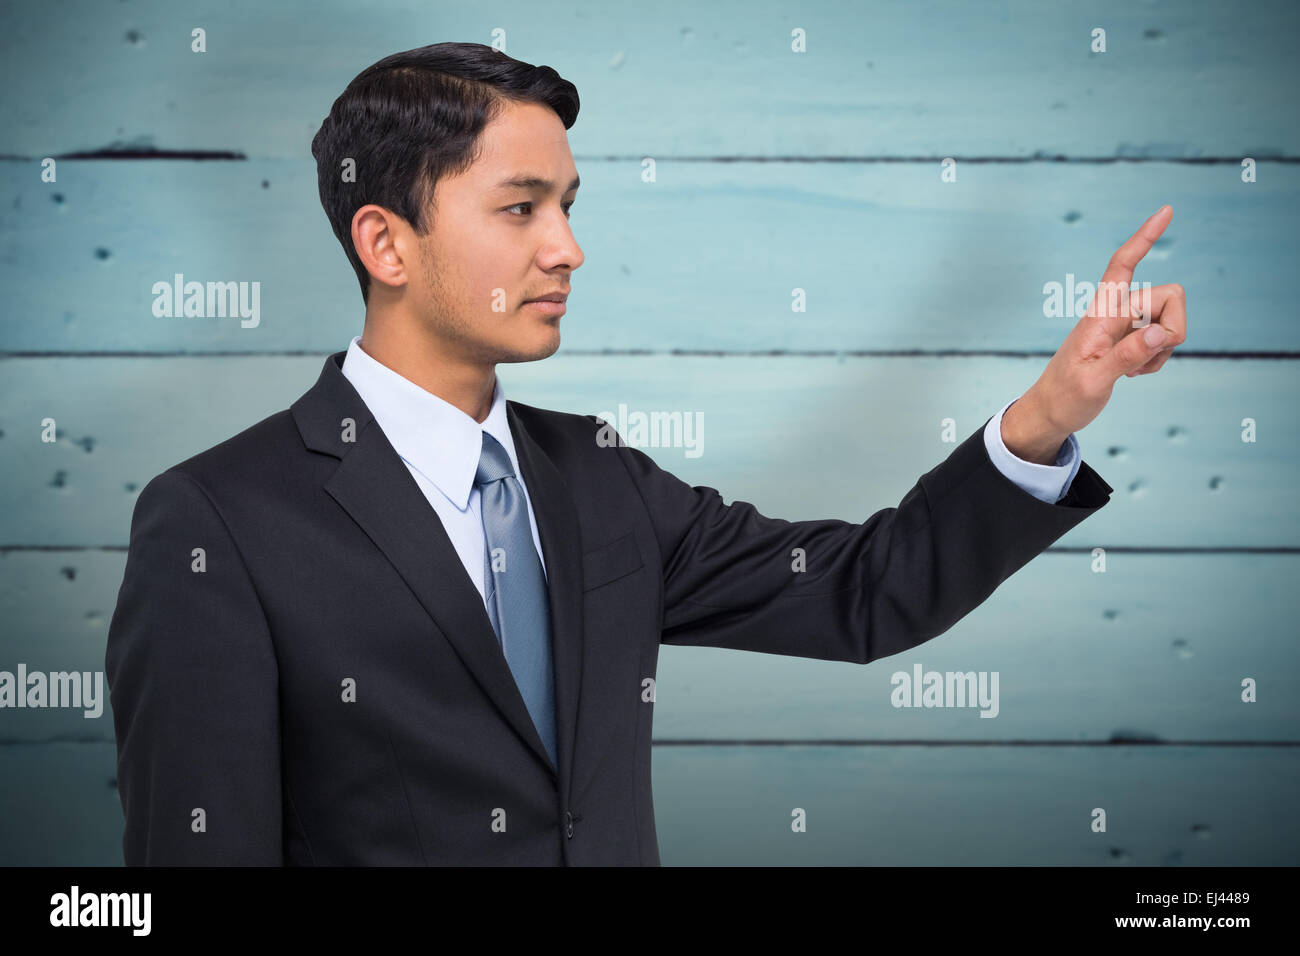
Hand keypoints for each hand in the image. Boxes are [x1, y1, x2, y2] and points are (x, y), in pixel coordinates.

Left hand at [1013, 205, 1186, 449]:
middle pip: (1169, 296)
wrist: (1051, 412)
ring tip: (1132, 370)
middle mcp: (1116, 313)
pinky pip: (1163, 340)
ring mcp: (1125, 327)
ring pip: (1170, 321)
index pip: (1123, 265)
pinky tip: (1134, 372)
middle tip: (1146, 358)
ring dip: (1163, 348)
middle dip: (1174, 327)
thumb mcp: (1093, 382)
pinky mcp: (1130, 342)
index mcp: (1101, 315)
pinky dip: (1158, 357)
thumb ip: (1126, 355)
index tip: (1166, 210)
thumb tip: (1160, 332)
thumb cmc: (1064, 396)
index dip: (1144, 238)